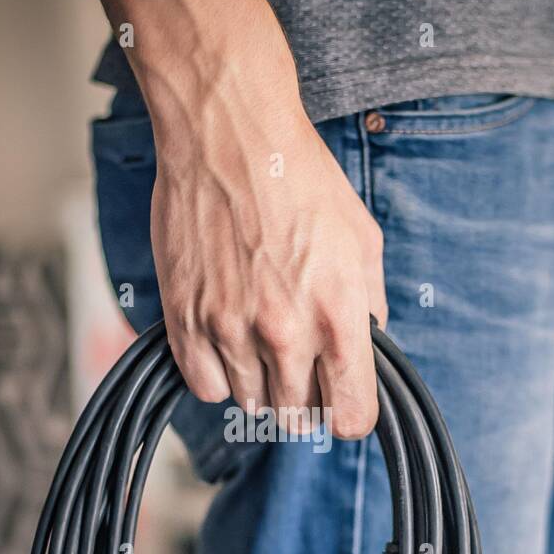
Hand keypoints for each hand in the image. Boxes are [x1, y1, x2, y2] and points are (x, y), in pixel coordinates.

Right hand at [149, 83, 387, 439]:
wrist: (228, 134)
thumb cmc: (298, 177)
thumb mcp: (363, 238)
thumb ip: (369, 305)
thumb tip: (367, 346)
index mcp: (338, 314)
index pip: (351, 415)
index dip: (349, 412)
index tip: (341, 398)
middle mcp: (284, 331)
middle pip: (297, 418)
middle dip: (304, 398)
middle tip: (298, 361)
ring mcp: (230, 328)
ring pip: (251, 404)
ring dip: (260, 383)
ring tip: (260, 338)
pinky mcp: (185, 318)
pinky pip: (204, 386)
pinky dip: (217, 374)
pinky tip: (226, 340)